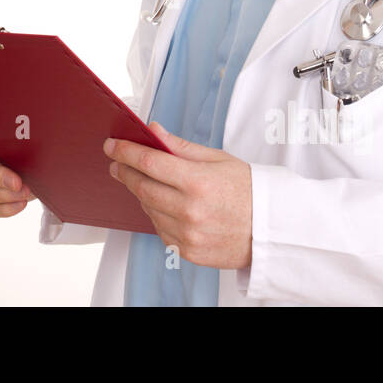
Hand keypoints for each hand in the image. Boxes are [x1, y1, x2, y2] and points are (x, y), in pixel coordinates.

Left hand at [105, 121, 253, 269]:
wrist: (271, 229)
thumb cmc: (248, 190)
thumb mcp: (217, 159)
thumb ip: (180, 146)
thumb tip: (153, 131)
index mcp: (198, 182)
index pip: (149, 162)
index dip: (125, 152)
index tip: (111, 145)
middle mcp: (190, 210)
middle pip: (142, 187)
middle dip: (124, 172)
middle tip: (116, 163)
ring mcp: (188, 234)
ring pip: (148, 209)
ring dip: (141, 193)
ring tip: (143, 181)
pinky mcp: (188, 251)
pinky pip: (160, 230)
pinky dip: (156, 215)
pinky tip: (162, 204)